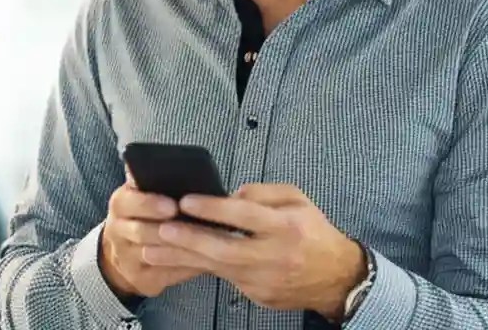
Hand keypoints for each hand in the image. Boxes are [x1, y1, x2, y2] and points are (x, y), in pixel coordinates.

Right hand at [99, 169, 203, 299]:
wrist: (126, 248)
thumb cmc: (146, 213)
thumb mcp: (145, 193)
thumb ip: (159, 182)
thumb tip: (188, 169)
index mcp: (120, 204)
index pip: (128, 202)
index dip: (150, 204)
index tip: (172, 206)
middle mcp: (117, 231)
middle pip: (140, 232)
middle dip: (167, 230)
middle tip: (191, 227)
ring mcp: (126, 258)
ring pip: (153, 256)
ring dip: (180, 251)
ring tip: (206, 244)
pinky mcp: (140, 279)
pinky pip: (165, 275)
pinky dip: (185, 268)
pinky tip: (205, 261)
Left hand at [141, 183, 366, 318]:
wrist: (335, 277)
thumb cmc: (313, 231)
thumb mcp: (297, 200)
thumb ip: (263, 192)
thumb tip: (230, 195)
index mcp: (285, 227)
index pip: (245, 215)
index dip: (214, 208)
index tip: (186, 200)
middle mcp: (273, 256)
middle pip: (224, 248)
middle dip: (188, 239)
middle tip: (160, 228)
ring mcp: (264, 280)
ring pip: (216, 268)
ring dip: (181, 259)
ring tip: (151, 250)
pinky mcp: (257, 295)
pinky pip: (223, 278)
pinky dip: (198, 269)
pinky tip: (175, 262)